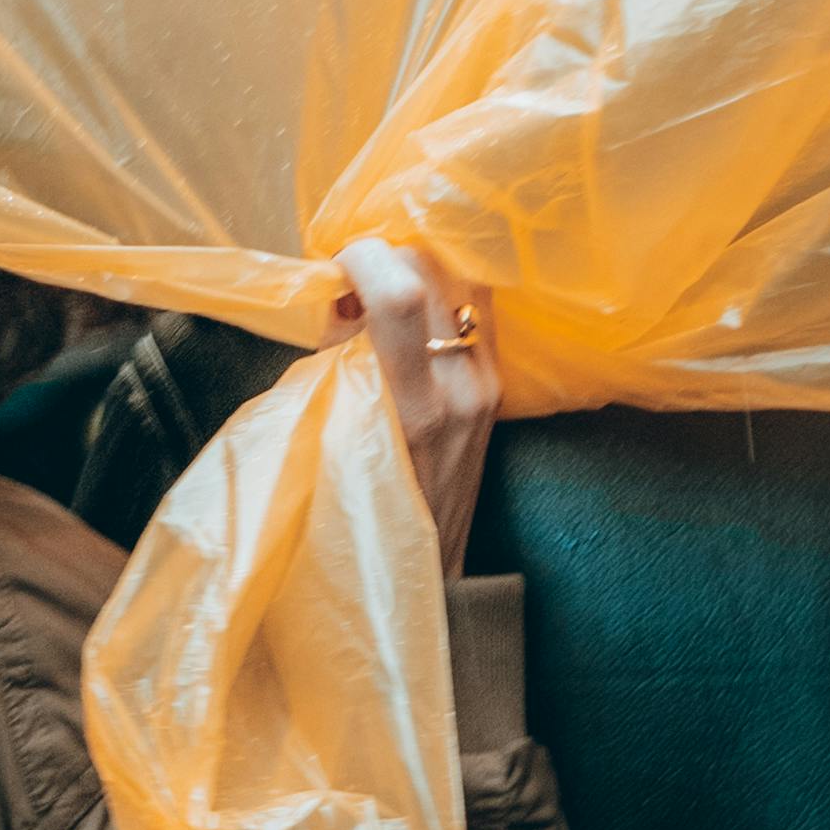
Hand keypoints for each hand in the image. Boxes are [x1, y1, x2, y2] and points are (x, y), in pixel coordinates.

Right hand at [334, 244, 498, 553]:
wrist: (428, 573)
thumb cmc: (362, 517)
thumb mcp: (330, 440)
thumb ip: (336, 362)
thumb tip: (342, 299)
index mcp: (417, 405)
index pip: (400, 294)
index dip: (362, 258)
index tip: (336, 269)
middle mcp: (464, 386)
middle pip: (433, 267)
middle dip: (386, 256)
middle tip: (355, 284)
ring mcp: (489, 382)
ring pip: (462, 275)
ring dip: (417, 267)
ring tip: (384, 295)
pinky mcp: (499, 383)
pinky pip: (473, 306)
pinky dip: (438, 291)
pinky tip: (411, 315)